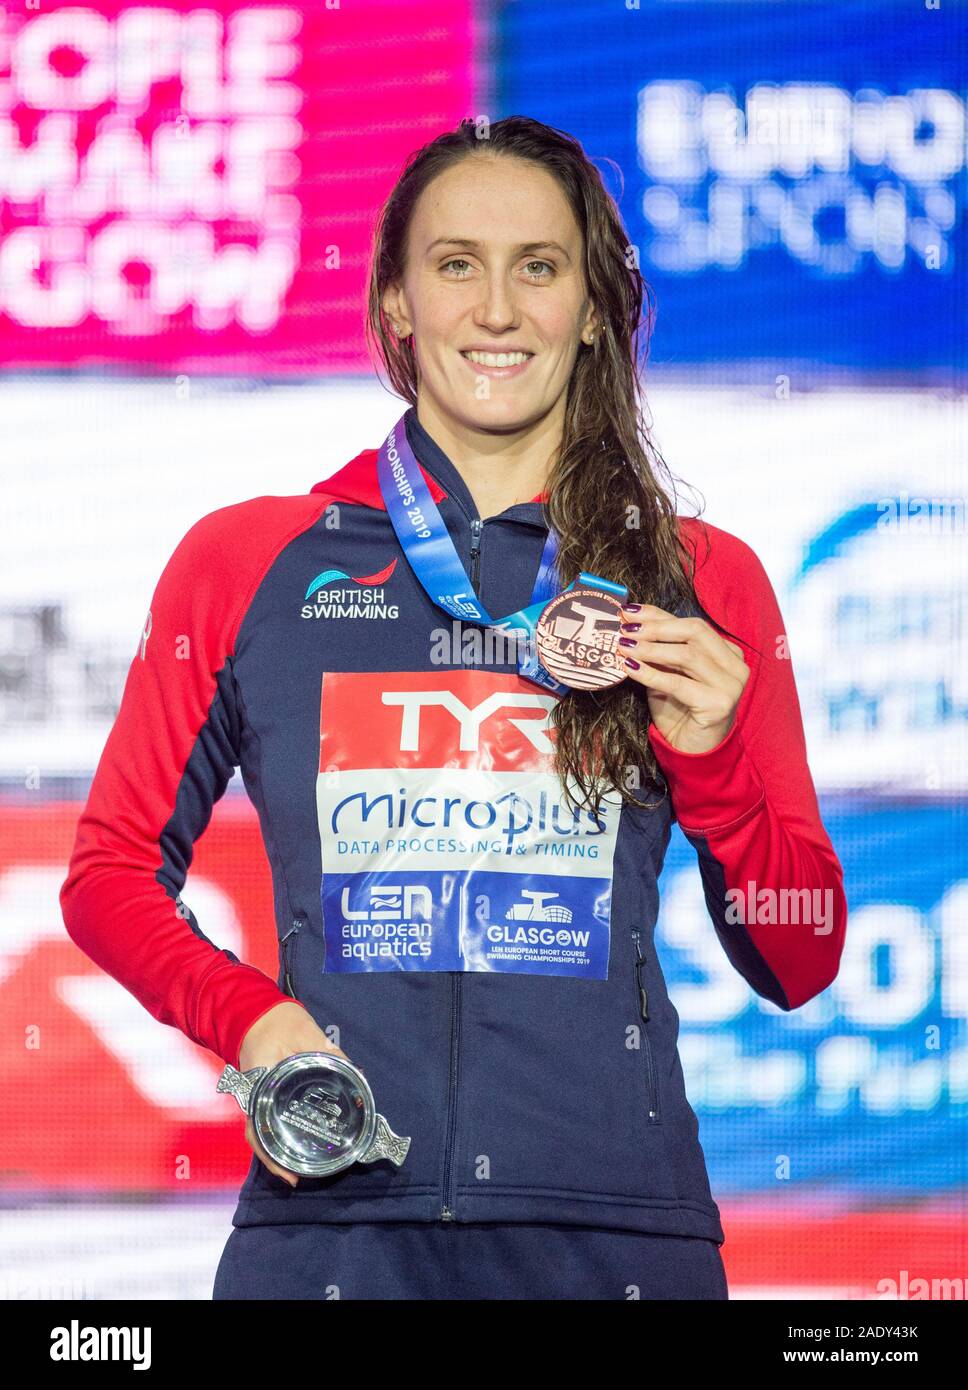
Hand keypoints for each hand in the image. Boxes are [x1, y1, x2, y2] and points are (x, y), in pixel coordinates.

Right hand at [237, 1001, 350, 1187]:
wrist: (258, 1012)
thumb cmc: (281, 1023)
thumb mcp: (307, 1035)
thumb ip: (331, 1054)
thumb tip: (358, 1075)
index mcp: (259, 1085)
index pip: (256, 1130)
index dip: (270, 1157)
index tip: (290, 1177)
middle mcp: (254, 1098)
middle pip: (260, 1137)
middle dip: (278, 1160)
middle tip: (300, 1177)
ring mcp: (258, 1097)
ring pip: (263, 1132)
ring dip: (279, 1151)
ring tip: (301, 1169)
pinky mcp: (265, 1094)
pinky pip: (268, 1119)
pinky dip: (280, 1135)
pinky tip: (300, 1141)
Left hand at [617, 603, 749, 753]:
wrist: (692, 750)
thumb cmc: (679, 709)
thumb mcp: (667, 671)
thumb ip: (658, 648)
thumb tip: (629, 623)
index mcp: (727, 651)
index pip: (691, 624)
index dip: (658, 615)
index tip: (628, 612)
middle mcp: (735, 664)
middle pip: (694, 631)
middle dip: (655, 628)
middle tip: (625, 630)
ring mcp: (731, 684)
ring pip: (688, 655)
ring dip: (650, 649)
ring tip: (624, 648)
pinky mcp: (719, 704)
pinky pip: (679, 683)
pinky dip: (652, 674)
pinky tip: (631, 668)